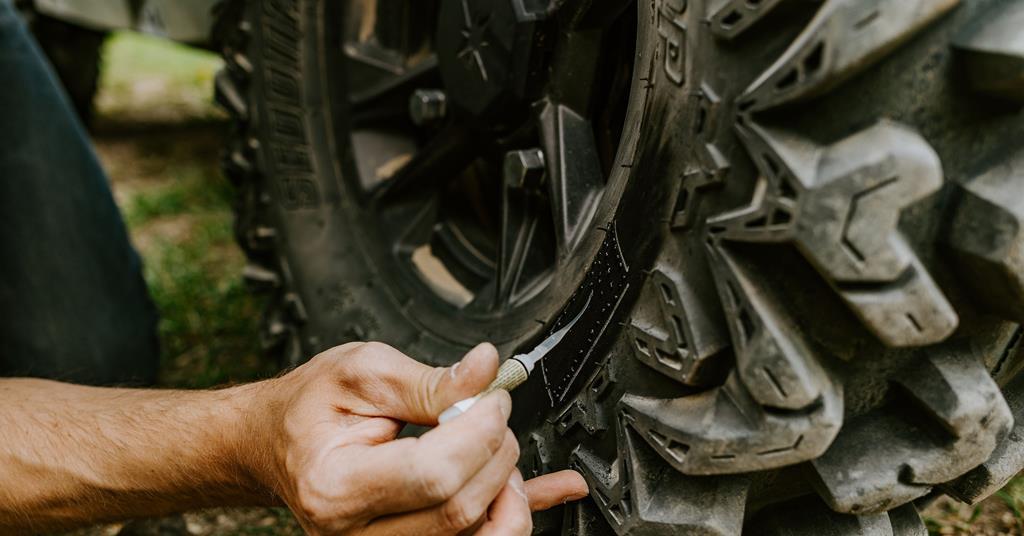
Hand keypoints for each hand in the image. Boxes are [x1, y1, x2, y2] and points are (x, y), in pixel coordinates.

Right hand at [240, 341, 588, 534]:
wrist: (274, 443)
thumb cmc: (307, 409)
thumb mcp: (360, 373)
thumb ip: (429, 380)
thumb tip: (485, 370)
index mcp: (335, 485)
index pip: (434, 474)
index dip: (478, 431)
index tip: (491, 398)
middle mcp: (356, 533)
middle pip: (460, 508)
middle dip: (496, 453)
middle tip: (492, 411)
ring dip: (511, 491)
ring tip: (500, 450)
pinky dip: (522, 507)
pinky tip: (554, 488)